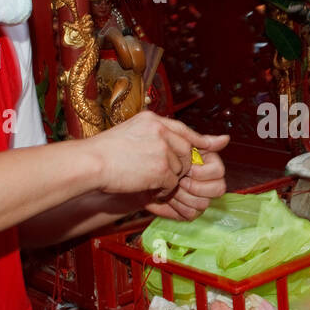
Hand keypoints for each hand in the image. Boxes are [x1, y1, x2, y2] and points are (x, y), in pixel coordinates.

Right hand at [87, 112, 222, 198]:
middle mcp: (161, 131)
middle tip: (161, 173)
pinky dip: (161, 189)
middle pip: (185, 151)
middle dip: (179, 165)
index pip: (183, 129)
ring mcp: (163, 149)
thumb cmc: (102, 152)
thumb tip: (167, 145)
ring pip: (178, 169)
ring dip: (166, 178)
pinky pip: (171, 183)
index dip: (200, 139)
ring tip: (143, 178)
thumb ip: (151, 135)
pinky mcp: (162, 169)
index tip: (219, 143)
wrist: (90, 163)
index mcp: (152, 119)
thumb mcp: (129, 132)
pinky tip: (145, 186)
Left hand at [143, 144, 228, 220]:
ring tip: (170, 188)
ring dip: (184, 196)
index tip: (188, 169)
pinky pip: (192, 213)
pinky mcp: (189, 211)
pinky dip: (177, 206)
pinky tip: (167, 197)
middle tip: (180, 181)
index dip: (203, 172)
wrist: (134, 176)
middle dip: (196, 186)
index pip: (219, 171)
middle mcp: (206, 181)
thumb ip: (198, 139)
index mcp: (207, 164)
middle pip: (218, 188)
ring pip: (204, 202)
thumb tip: (225, 138)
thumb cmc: (152, 158)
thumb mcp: (174, 141)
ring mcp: (199, 197)